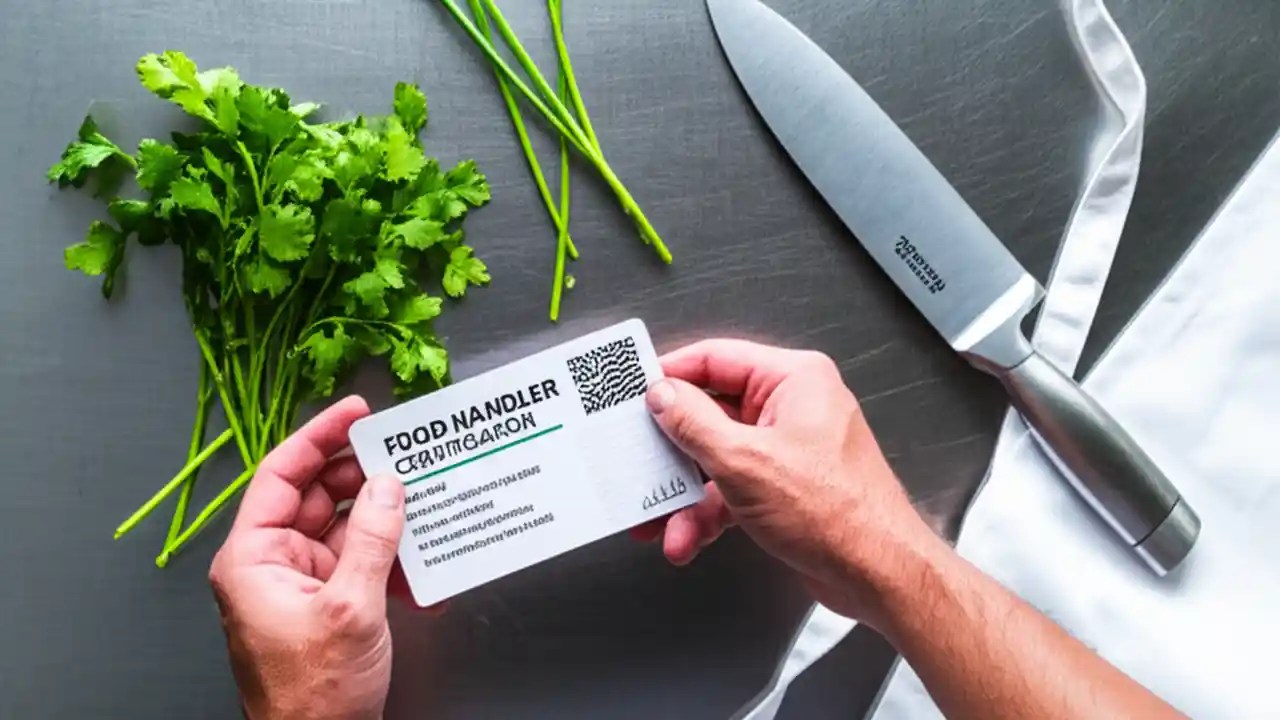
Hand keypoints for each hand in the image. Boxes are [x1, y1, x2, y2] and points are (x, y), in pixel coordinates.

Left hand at [208, 396, 407, 719]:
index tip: (357, 412)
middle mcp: (273, 565)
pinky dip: (393, 564)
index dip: (320, 436)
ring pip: (348, 530)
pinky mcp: (329, 605)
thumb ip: (374, 540)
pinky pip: (362, 565)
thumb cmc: (313, 697)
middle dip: (366, 479)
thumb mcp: (351, 609)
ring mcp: (302, 585)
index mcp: (254, 557)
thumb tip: (390, 486)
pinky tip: (423, 569)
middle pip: (320, 497)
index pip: (283, 475)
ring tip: (425, 509)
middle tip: (406, 458)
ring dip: (388, 524)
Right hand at [637, 340, 941, 625]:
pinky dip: (706, 514)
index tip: (633, 391)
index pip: (716, 360)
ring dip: (684, 494)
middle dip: (671, 449)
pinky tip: (686, 538)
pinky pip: (731, 490)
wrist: (879, 575)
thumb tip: (662, 396)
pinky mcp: (783, 487)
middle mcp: (793, 407)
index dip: (670, 375)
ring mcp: (788, 449)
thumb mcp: (745, 462)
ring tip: (656, 519)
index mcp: (793, 380)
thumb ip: (694, 424)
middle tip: (636, 459)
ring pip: (716, 458)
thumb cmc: (839, 514)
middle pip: (711, 413)